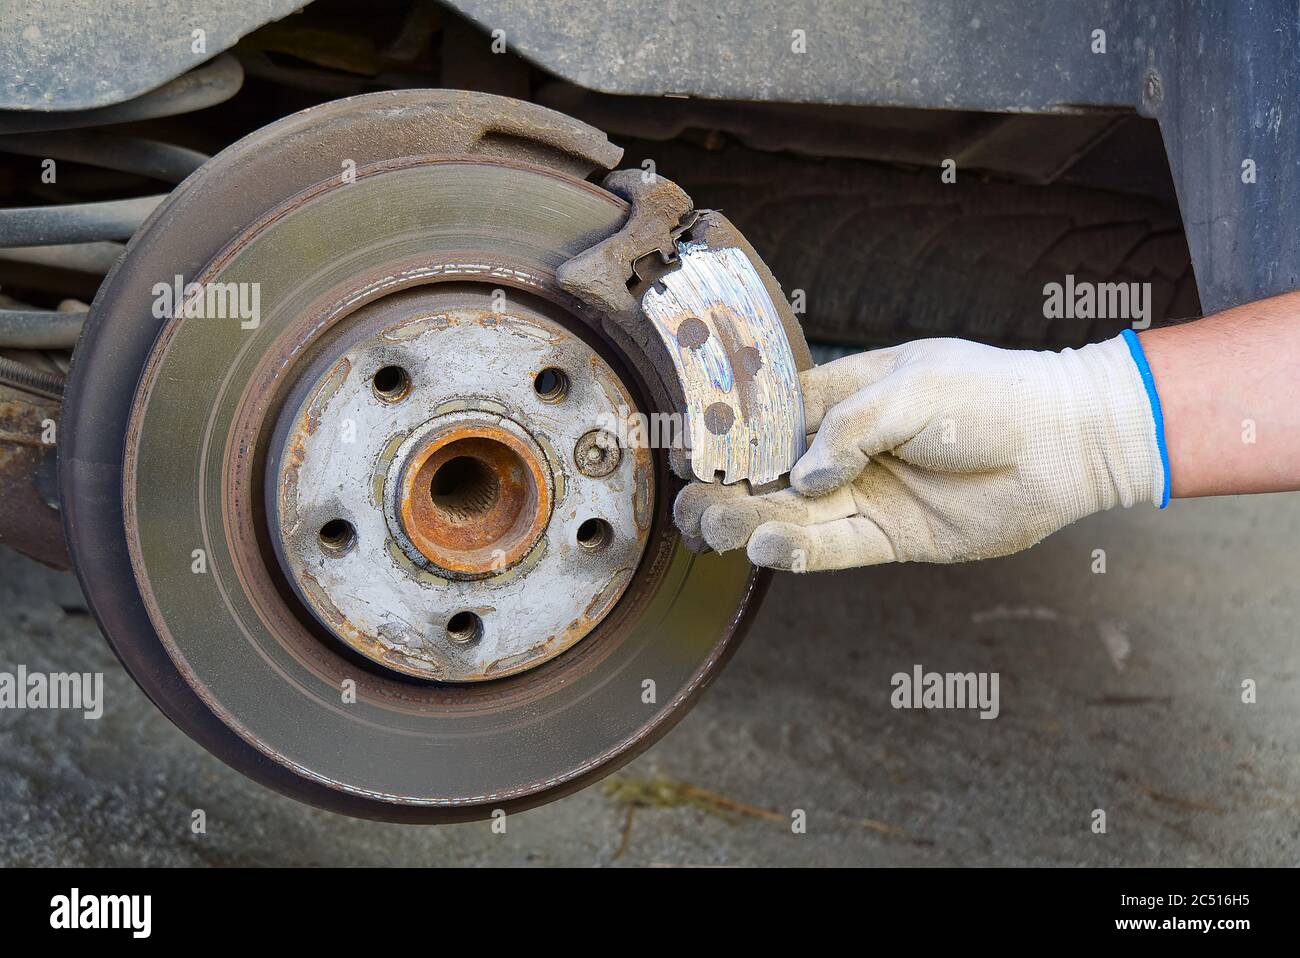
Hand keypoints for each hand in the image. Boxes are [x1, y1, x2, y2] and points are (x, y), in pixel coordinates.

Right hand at [675, 335, 1164, 570]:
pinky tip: (767, 547)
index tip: (685, 447)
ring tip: (713, 529)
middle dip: (724, 488)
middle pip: (767, 474)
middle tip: (690, 504)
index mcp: (842, 396)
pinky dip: (798, 551)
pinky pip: (832, 549)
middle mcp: (844, 450)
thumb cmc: (992, 394)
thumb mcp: (914, 386)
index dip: (725, 432)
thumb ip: (850, 425)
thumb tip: (803, 475)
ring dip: (748, 522)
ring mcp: (864, 495)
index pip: (768, 415)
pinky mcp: (888, 538)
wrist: (1064, 443)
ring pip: (790, 514)